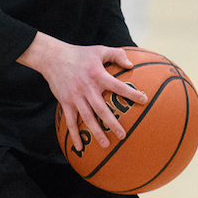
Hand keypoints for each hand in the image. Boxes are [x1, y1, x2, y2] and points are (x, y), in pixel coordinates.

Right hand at [17, 33, 146, 150]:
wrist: (53, 57)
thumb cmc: (79, 54)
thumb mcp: (99, 50)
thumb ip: (117, 54)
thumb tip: (131, 65)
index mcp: (98, 75)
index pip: (118, 86)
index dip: (131, 93)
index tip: (144, 100)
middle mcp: (87, 88)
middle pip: (101, 109)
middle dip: (112, 123)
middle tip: (123, 135)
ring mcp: (75, 96)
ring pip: (87, 118)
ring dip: (96, 132)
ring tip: (106, 144)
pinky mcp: (65, 102)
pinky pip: (70, 121)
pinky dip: (75, 134)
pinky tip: (79, 148)